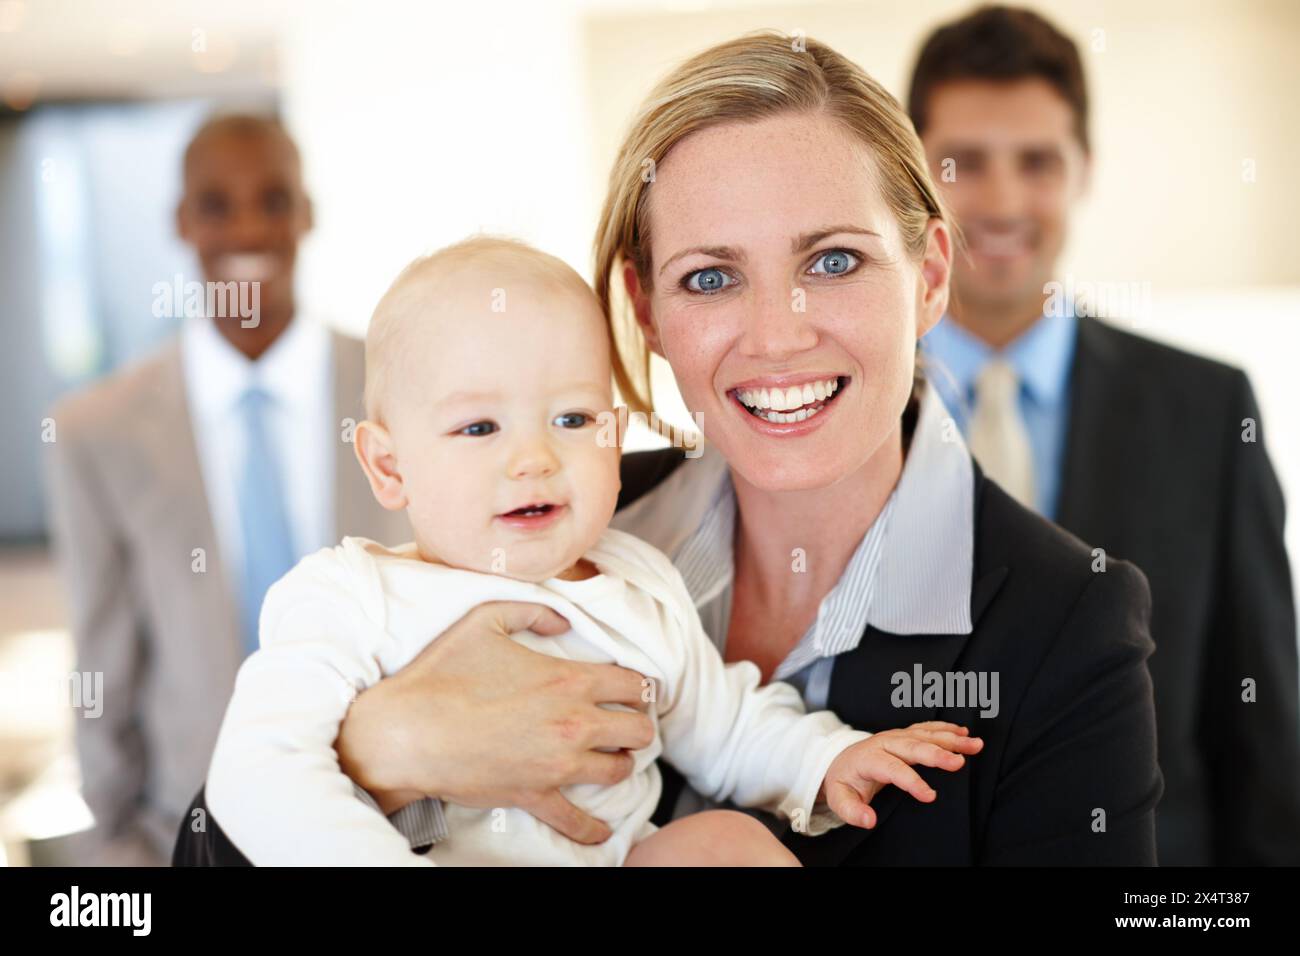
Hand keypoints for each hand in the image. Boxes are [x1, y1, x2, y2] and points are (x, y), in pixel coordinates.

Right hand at [334, 601, 655, 844]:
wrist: (408, 731)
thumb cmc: (442, 674)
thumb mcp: (484, 620)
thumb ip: (531, 611)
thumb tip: (563, 621)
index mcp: (569, 679)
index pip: (634, 685)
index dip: (640, 687)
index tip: (633, 691)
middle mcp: (574, 723)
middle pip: (638, 729)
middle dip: (638, 725)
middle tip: (626, 724)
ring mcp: (558, 764)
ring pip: (619, 770)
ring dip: (621, 763)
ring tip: (613, 758)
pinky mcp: (535, 794)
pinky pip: (576, 820)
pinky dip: (593, 828)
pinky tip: (602, 831)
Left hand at [822, 721, 983, 828]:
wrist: (841, 760)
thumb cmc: (843, 782)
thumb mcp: (839, 799)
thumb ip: (852, 811)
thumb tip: (869, 820)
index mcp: (869, 759)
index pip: (892, 769)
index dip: (911, 782)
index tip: (930, 796)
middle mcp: (884, 743)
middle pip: (913, 746)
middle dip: (936, 754)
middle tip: (959, 763)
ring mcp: (896, 736)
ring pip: (925, 735)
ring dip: (950, 739)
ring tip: (975, 745)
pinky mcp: (904, 734)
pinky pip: (927, 728)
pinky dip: (946, 729)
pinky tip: (963, 733)